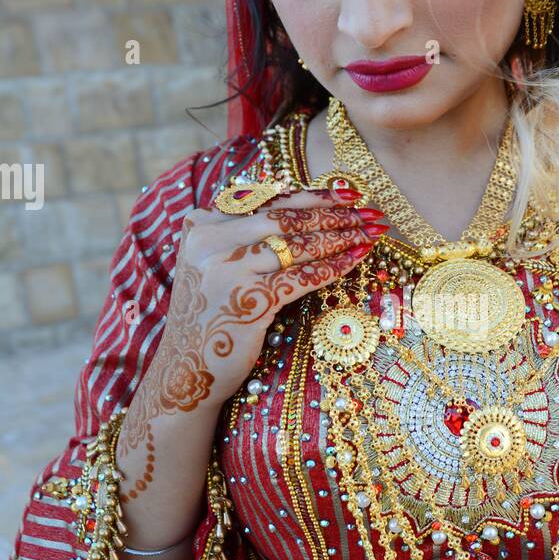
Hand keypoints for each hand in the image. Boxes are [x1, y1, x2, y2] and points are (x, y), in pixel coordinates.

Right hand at [119, 186, 384, 449]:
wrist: (187, 368)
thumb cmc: (212, 313)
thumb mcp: (215, 263)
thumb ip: (242, 233)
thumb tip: (298, 204)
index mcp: (202, 223)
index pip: (268, 200)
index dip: (313, 195)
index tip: (349, 192)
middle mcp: (210, 240)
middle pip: (285, 219)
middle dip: (334, 213)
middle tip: (370, 212)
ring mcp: (226, 270)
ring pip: (296, 245)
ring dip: (340, 237)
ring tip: (371, 233)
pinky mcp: (246, 301)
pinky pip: (299, 278)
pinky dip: (331, 267)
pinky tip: (355, 260)